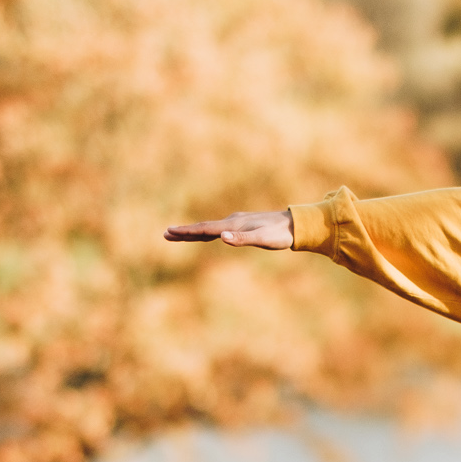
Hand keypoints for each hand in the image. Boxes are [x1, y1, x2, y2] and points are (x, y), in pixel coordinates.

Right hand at [163, 210, 293, 248]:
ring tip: (178, 234)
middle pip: (203, 228)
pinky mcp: (242, 226)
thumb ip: (243, 239)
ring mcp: (236, 223)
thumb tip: (222, 237)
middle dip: (184, 232)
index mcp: (234, 225)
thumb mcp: (263, 239)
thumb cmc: (280, 235)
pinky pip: (219, 229)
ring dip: (193, 232)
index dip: (187, 232)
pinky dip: (207, 232)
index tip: (170, 232)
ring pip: (210, 228)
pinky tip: (207, 234)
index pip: (205, 229)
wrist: (294, 225)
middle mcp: (232, 221)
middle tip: (165, 234)